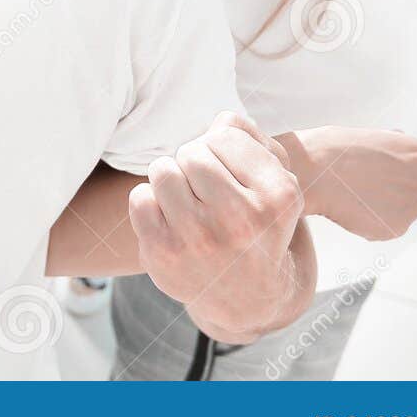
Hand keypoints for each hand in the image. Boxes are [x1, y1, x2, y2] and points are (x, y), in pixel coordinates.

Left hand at [129, 111, 307, 342]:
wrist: (249, 296)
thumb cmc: (258, 224)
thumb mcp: (276, 180)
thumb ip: (250, 137)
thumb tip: (218, 120)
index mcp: (277, 196)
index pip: (225, 135)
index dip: (221, 146)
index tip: (230, 171)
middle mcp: (241, 220)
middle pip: (192, 152)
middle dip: (194, 161)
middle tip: (204, 185)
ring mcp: (199, 239)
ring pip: (163, 170)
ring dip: (171, 178)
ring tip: (187, 198)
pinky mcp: (164, 255)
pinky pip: (139, 198)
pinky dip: (149, 202)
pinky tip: (169, 218)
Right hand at [284, 126, 416, 239]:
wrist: (311, 171)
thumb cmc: (332, 149)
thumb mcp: (373, 137)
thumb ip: (394, 152)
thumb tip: (398, 164)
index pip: (415, 169)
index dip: (391, 171)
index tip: (372, 171)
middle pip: (411, 191)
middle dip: (390, 191)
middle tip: (362, 186)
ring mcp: (412, 207)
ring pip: (400, 212)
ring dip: (381, 208)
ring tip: (354, 196)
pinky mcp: (396, 229)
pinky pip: (385, 229)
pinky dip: (370, 223)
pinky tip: (352, 208)